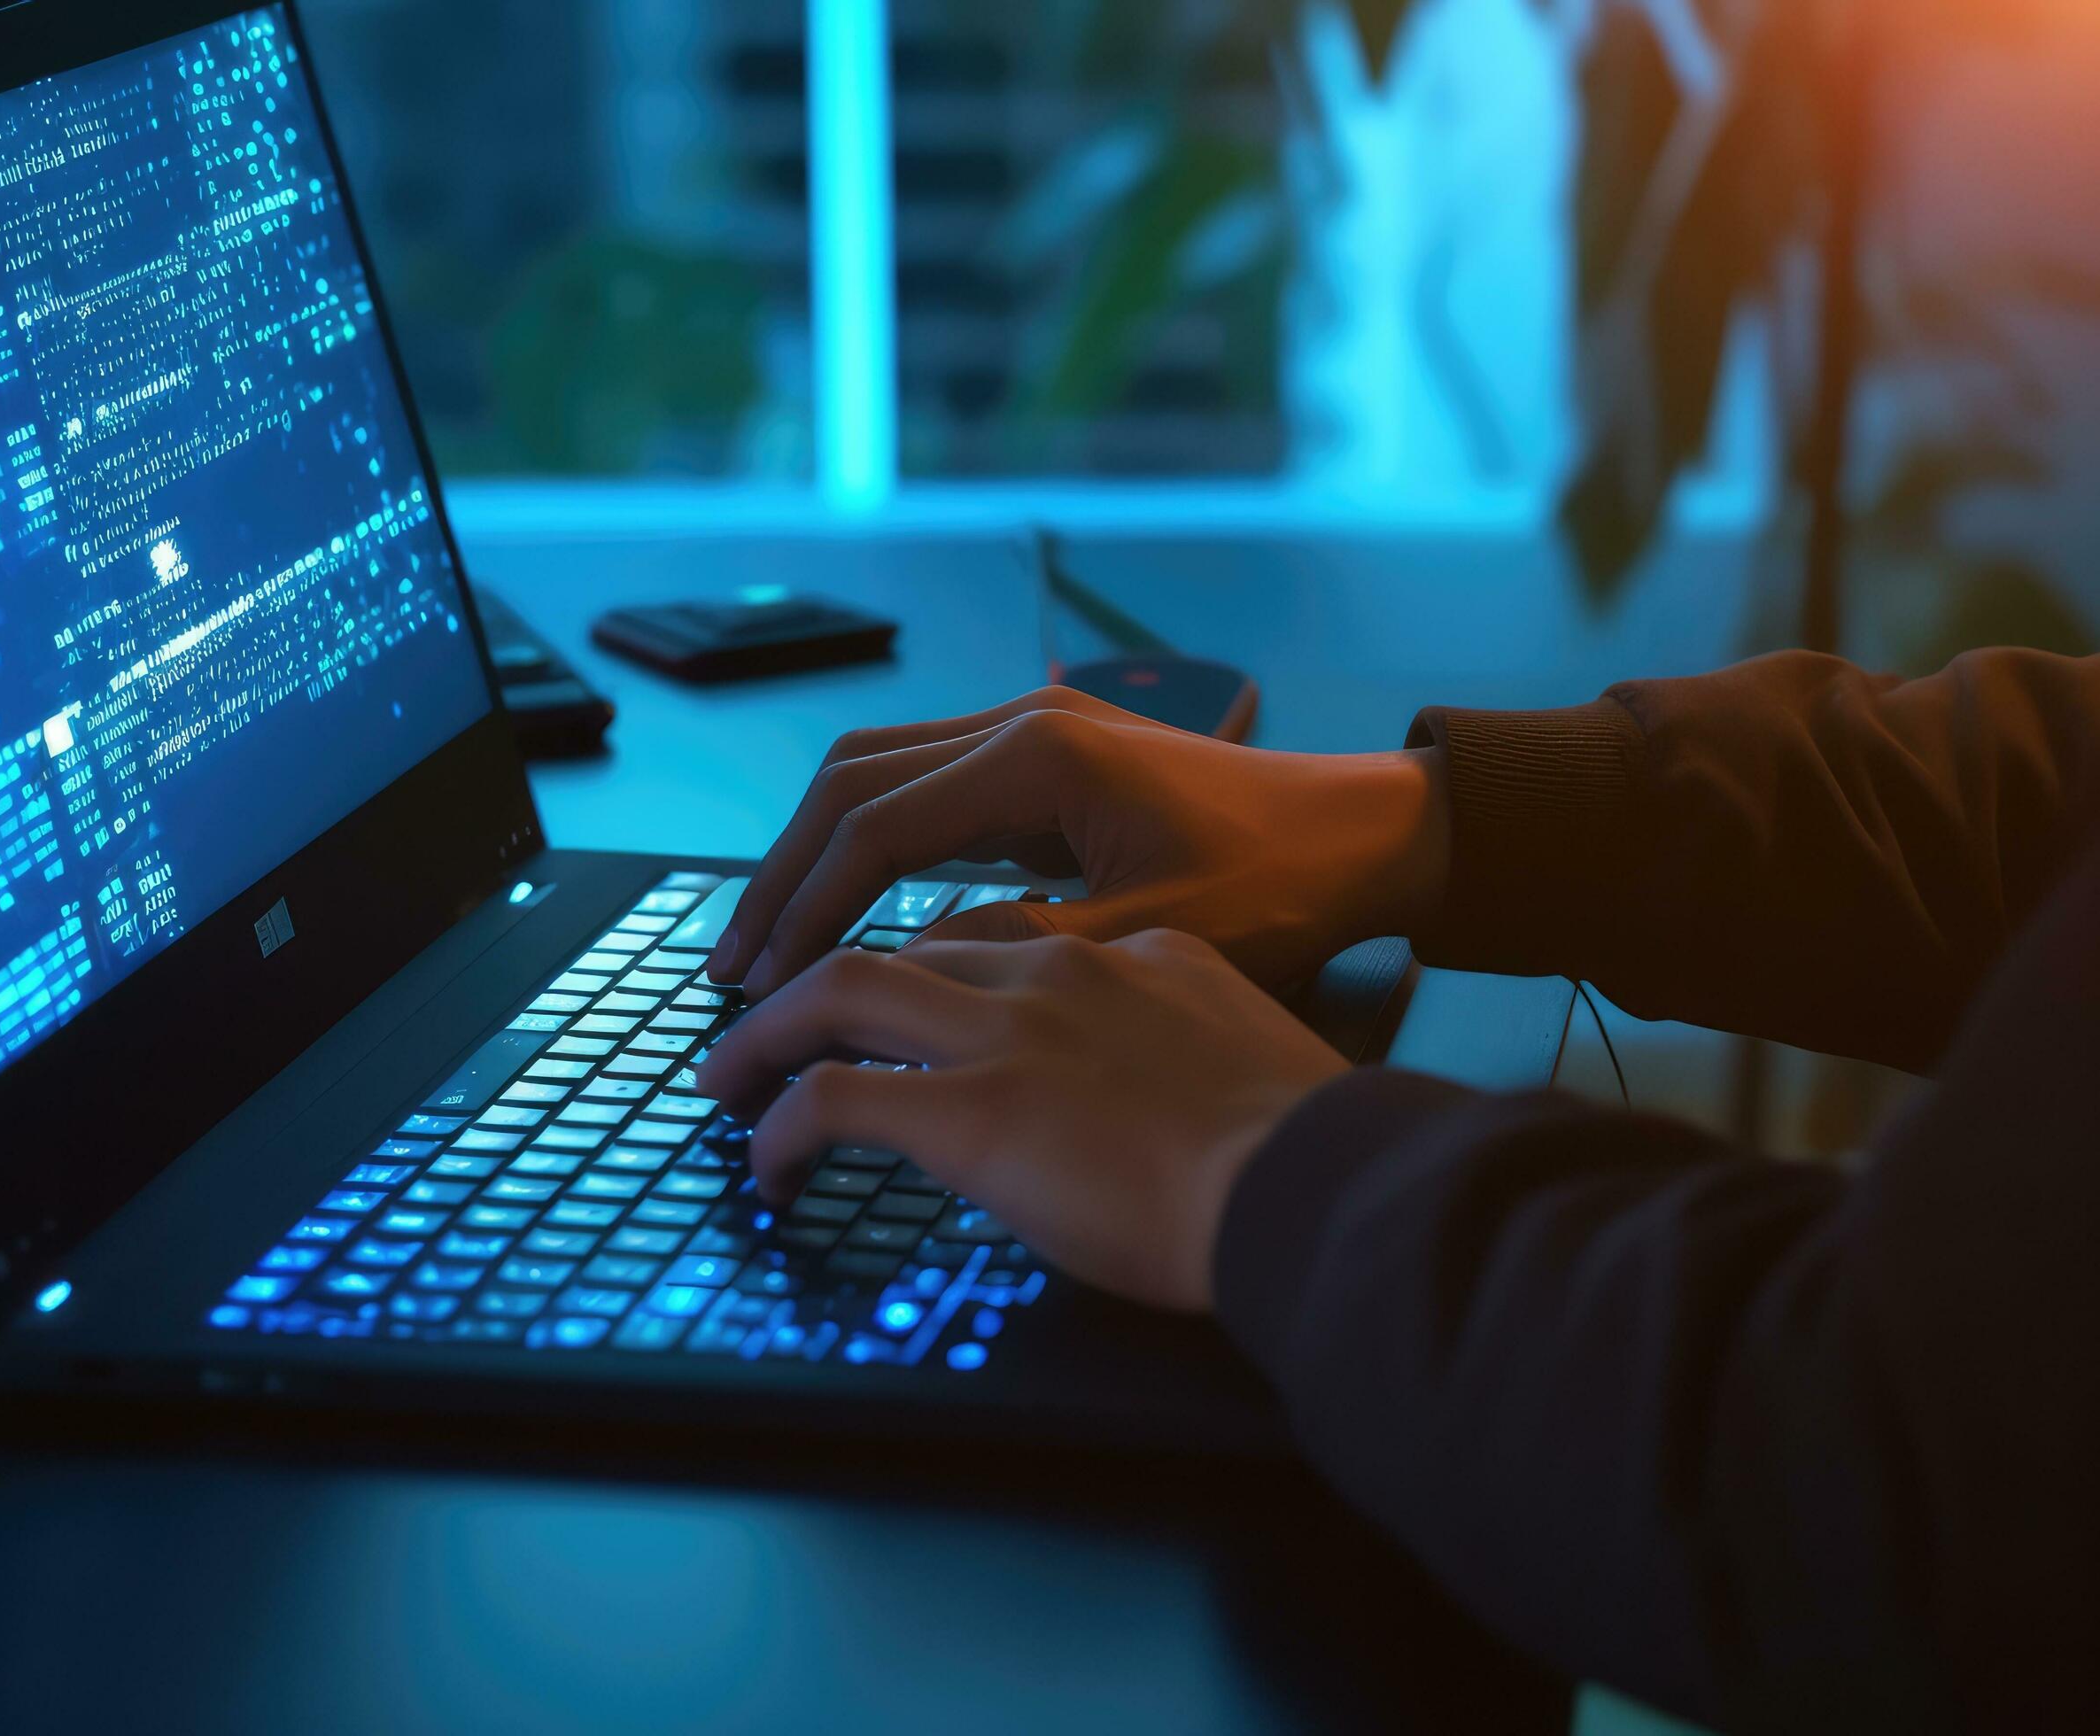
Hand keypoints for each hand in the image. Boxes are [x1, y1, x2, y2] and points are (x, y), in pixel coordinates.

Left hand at [695, 929, 1348, 1312]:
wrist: (1317, 1190)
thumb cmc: (1310, 1158)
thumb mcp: (1252, 1070)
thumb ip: (1186, 1058)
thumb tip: (1159, 1107)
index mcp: (1138, 954)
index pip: (1005, 939)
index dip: (933, 974)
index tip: (903, 1016)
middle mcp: (1059, 973)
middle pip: (905, 946)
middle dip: (820, 979)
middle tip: (767, 1021)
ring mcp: (1008, 1034)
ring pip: (842, 990)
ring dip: (770, 1032)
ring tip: (725, 1078)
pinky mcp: (968, 1110)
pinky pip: (833, 1097)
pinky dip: (780, 1123)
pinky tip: (765, 1162)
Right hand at [708, 686, 1449, 997]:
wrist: (1366, 834)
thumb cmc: (1282, 889)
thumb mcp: (1153, 936)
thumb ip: (1027, 952)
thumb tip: (910, 970)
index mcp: (1039, 755)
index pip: (874, 827)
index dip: (806, 909)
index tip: (758, 983)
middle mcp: (1021, 721)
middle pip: (850, 782)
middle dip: (784, 874)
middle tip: (733, 967)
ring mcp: (1031, 730)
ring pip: (876, 774)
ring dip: (816, 853)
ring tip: (771, 941)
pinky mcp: (1045, 759)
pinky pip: (924, 789)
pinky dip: (869, 845)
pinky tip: (850, 914)